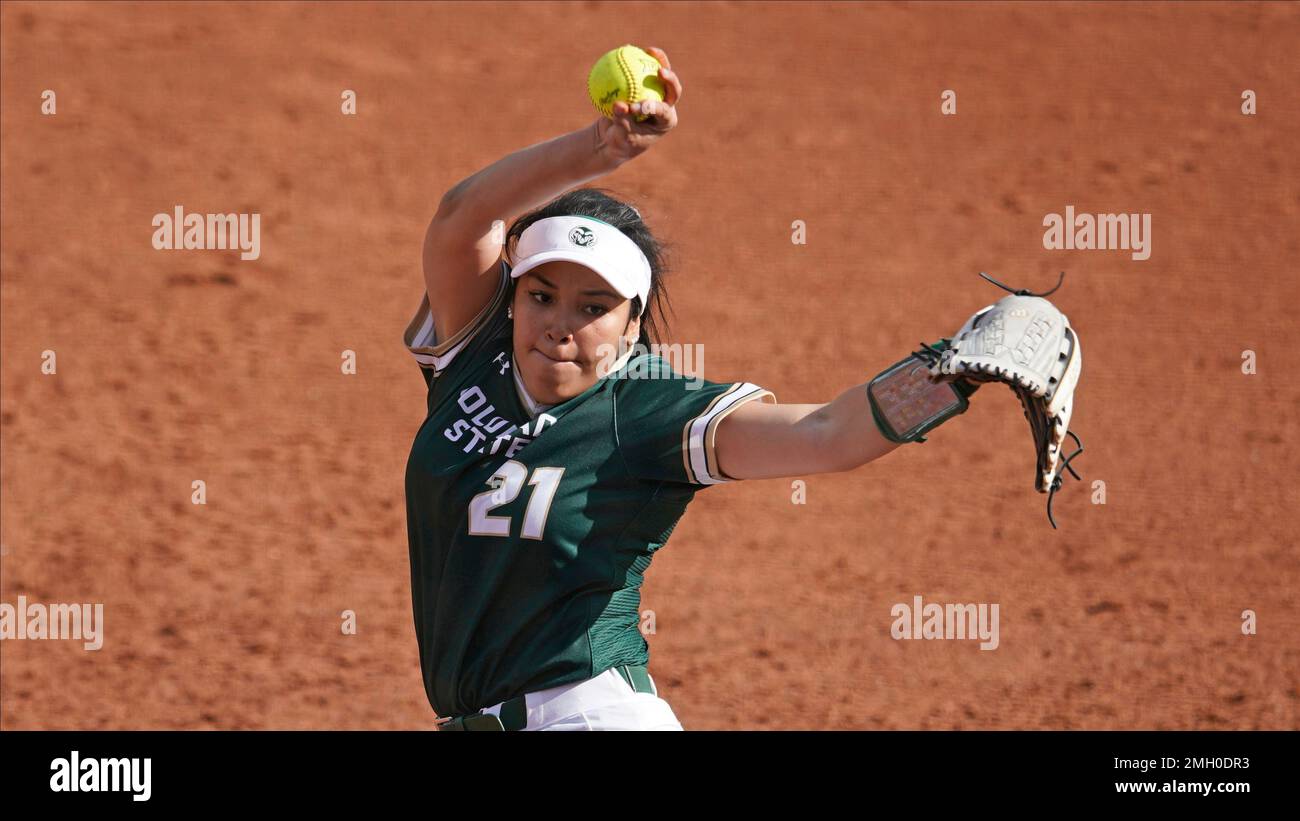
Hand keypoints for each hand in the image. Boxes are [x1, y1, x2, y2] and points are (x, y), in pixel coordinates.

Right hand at [593, 45, 682, 163]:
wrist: (616, 136)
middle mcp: (665, 106)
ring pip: (661, 76)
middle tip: (660, 72)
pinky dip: (637, 61)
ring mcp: (657, 94)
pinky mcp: (646, 85)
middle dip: (670, 80)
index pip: (663, 111)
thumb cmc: (621, 141)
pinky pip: (643, 71)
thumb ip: (621, 120)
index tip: (636, 106)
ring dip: (658, 61)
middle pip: (672, 90)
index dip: (652, 106)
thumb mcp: (620, 136)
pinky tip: (627, 48)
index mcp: (665, 121)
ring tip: (649, 50)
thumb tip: (618, 105)